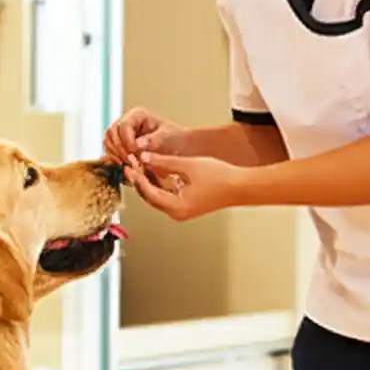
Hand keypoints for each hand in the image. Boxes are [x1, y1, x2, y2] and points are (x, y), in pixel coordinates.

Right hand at [103, 107, 186, 164]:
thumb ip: (152, 140)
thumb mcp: (167, 138)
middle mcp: (127, 120)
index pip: (124, 125)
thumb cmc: (175, 139)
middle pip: (112, 132)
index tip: (136, 154)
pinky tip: (127, 165)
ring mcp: (121, 132)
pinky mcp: (120, 144)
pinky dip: (115, 158)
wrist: (178, 148)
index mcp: (137, 114)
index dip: (127, 141)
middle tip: (132, 161)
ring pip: (108, 141)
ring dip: (116, 154)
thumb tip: (137, 144)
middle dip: (120, 148)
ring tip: (130, 163)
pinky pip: (109, 150)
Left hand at [125, 152, 246, 221]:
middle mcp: (176, 213)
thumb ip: (164, 161)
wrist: (240, 187)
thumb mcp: (188, 165)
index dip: (137, 176)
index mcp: (176, 206)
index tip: (129, 163)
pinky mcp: (186, 206)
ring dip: (148, 180)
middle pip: (149, 196)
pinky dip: (158, 183)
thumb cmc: (220, 178)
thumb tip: (145, 157)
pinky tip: (154, 170)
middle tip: (131, 162)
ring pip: (156, 196)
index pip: (148, 192)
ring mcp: (181, 211)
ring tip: (140, 163)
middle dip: (139, 178)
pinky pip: (166, 196)